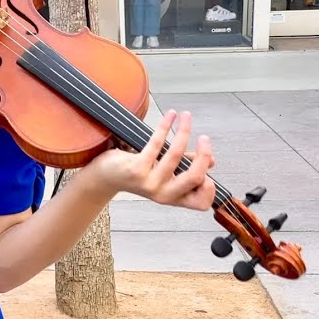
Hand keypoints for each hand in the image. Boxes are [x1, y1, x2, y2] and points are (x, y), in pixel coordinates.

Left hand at [88, 109, 215, 210]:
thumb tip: (212, 161)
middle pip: (194, 177)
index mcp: (173, 198)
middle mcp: (162, 194)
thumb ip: (187, 166)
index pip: (200, 203)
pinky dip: (166, 126)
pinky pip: (156, 144)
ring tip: (186, 116)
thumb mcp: (165, 172)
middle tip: (204, 138)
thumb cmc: (138, 173)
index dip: (210, 187)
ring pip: (176, 155)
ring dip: (184, 130)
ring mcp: (149, 182)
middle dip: (203, 155)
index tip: (210, 166)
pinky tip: (171, 115)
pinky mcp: (136, 169)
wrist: (106, 176)